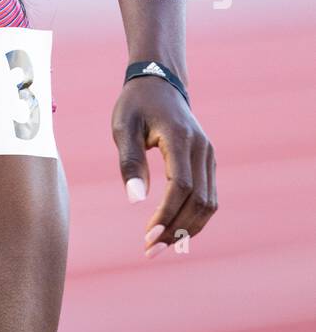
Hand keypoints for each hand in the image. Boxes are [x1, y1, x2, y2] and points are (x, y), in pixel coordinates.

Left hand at [111, 75, 217, 256]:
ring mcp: (208, 155)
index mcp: (180, 137)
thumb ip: (129, 161)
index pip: (181, 186)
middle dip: (176, 229)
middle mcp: (201, 148)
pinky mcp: (207, 161)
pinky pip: (208, 196)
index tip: (147, 236)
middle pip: (199, 200)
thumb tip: (135, 200)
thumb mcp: (122, 126)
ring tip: (160, 246)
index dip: (166, 214)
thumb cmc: (135, 104)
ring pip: (208, 203)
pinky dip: (194, 218)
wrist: (159, 82)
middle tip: (150, 250)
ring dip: (187, 229)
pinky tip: (174, 231)